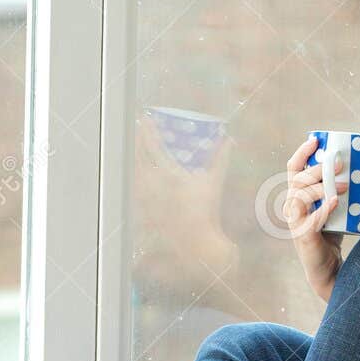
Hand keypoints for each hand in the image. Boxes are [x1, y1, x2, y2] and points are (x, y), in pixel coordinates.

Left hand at [134, 117, 239, 291]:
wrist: (196, 242)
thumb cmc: (206, 211)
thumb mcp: (214, 182)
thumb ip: (220, 159)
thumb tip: (229, 139)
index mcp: (169, 174)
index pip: (152, 146)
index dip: (147, 130)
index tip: (144, 118)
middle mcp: (153, 184)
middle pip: (137, 156)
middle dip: (136, 140)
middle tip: (137, 129)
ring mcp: (145, 198)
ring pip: (132, 171)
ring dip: (131, 157)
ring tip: (133, 149)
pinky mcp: (141, 209)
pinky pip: (132, 189)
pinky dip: (131, 178)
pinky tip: (131, 174)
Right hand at [284, 135, 344, 300]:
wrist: (330, 269)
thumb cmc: (333, 234)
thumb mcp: (337, 207)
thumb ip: (343, 189)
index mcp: (297, 196)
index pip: (293, 169)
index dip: (302, 153)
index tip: (316, 140)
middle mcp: (292, 208)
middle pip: (297, 180)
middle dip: (317, 168)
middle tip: (340, 163)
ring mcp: (296, 223)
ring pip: (300, 197)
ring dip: (321, 187)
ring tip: (344, 185)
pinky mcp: (304, 238)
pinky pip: (310, 221)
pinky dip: (323, 210)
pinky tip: (335, 203)